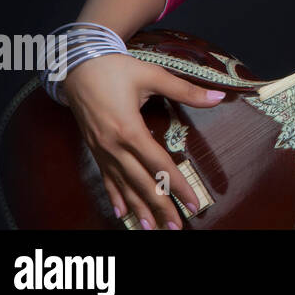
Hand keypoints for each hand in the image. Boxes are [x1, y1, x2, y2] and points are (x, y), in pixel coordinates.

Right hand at [61, 54, 226, 229]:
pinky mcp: (94, 149)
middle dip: (160, 207)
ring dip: (139, 208)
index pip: (159, 165)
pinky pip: (106, 178)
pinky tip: (122, 213)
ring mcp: (102, 150)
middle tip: (176, 228)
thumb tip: (217, 98)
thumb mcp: (153, 75)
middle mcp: (113, 145)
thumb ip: (186, 90)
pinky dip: (115, 196)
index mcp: (129, 129)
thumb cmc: (116, 69)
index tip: (193, 203)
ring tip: (153, 228)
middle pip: (141, 183)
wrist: (77, 65)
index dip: (177, 186)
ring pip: (123, 185)